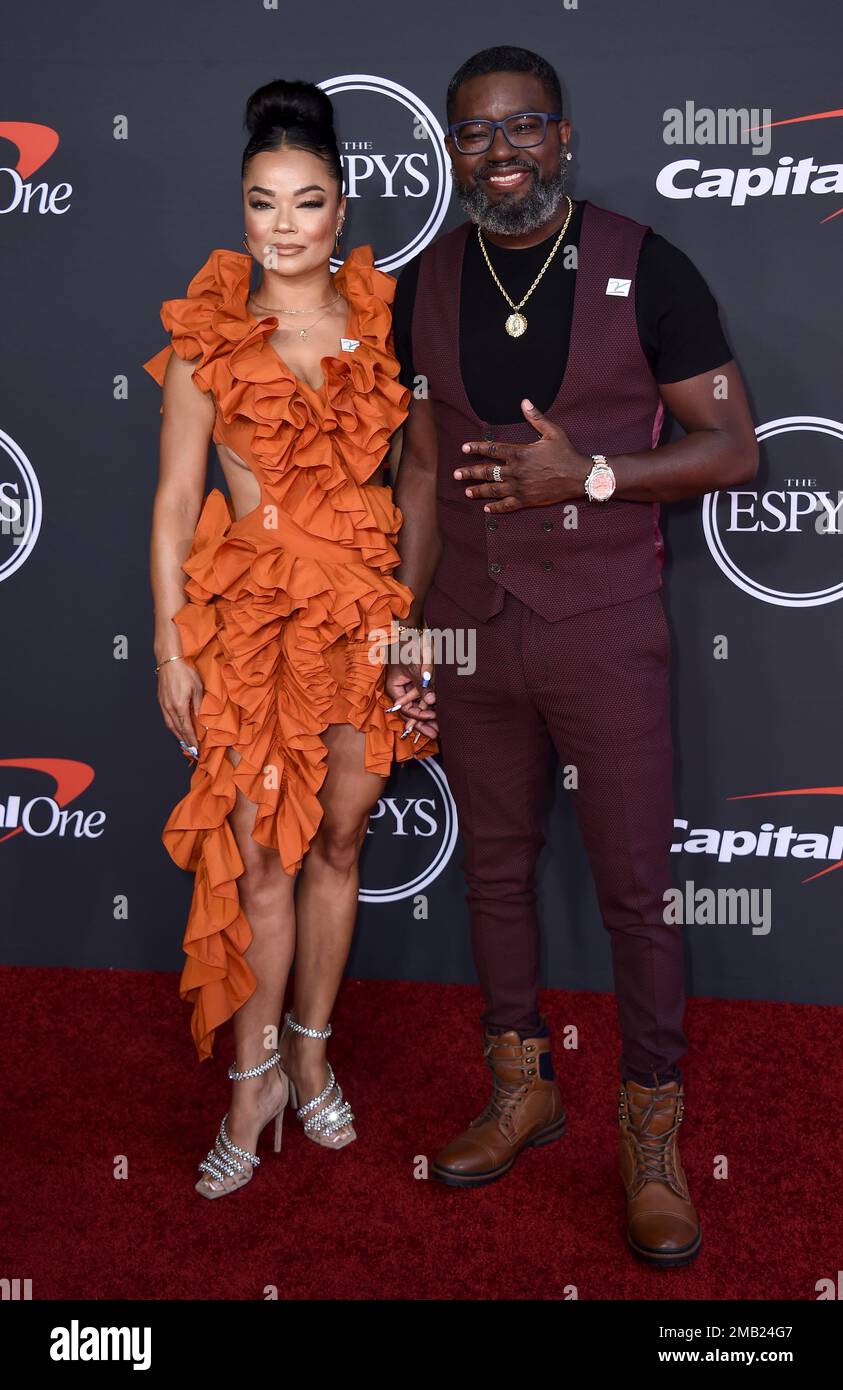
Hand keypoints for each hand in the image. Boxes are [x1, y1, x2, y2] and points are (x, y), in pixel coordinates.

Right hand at [157, 657, 203, 760]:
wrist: (170, 661)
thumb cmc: (184, 672)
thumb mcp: (197, 688)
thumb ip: (199, 706)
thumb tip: (201, 720)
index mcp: (179, 706)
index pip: (186, 728)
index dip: (191, 739)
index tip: (196, 748)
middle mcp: (169, 708)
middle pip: (177, 729)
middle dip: (184, 741)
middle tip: (191, 750)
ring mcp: (163, 704)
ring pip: (170, 725)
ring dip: (177, 735)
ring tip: (184, 742)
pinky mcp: (161, 700)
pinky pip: (166, 718)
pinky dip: (172, 726)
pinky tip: (176, 727)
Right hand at [384, 644, 437, 740]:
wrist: (410, 631)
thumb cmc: (408, 645)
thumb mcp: (415, 665)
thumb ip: (422, 683)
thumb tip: (431, 701)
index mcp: (393, 687)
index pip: (404, 708)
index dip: (418, 716)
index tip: (432, 717)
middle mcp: (400, 690)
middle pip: (411, 712)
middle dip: (423, 724)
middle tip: (435, 735)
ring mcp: (409, 687)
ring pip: (418, 707)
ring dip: (428, 717)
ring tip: (439, 730)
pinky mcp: (418, 683)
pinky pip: (423, 699)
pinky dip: (431, 707)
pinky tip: (440, 714)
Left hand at [454, 397, 590, 511]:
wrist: (579, 476)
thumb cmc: (566, 453)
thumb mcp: (552, 432)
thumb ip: (536, 417)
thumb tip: (524, 402)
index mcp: (520, 453)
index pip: (492, 450)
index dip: (477, 448)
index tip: (464, 448)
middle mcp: (516, 471)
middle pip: (488, 471)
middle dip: (470, 472)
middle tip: (456, 474)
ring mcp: (520, 487)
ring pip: (494, 490)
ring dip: (478, 490)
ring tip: (467, 491)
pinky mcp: (527, 500)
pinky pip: (507, 505)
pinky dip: (496, 507)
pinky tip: (486, 508)